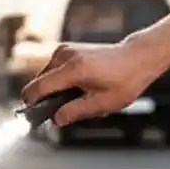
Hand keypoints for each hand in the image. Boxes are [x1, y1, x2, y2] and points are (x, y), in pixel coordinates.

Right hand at [19, 40, 168, 126]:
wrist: (137, 58)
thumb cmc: (125, 80)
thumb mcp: (104, 103)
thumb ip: (76, 112)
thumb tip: (55, 119)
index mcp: (73, 69)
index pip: (38, 88)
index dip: (32, 106)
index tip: (34, 119)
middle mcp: (65, 55)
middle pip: (39, 83)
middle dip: (47, 100)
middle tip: (67, 111)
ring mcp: (65, 50)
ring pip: (45, 77)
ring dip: (55, 91)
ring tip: (79, 97)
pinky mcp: (67, 49)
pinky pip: (53, 71)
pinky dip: (60, 82)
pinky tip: (79, 88)